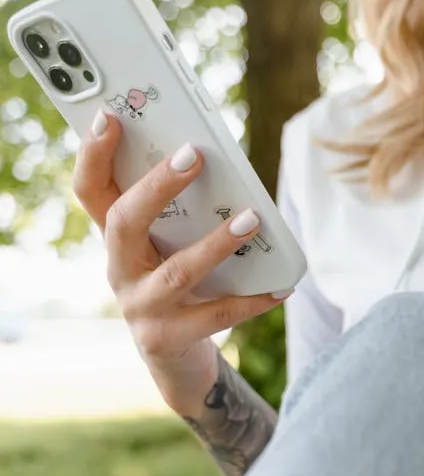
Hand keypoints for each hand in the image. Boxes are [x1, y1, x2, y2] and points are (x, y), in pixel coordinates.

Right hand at [73, 110, 289, 414]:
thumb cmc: (178, 284)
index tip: (109, 116)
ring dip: (217, 242)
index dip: (93, 154)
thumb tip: (218, 163)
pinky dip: (252, 300)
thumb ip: (181, 212)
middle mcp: (119, 270)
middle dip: (158, 186)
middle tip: (194, 154)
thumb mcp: (169, 246)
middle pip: (124, 222)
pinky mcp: (168, 339)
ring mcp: (140, 308)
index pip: (90, 191)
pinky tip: (281, 286)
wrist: (174, 359)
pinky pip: (217, 315)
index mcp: (116, 240)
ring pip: (178, 271)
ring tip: (252, 219)